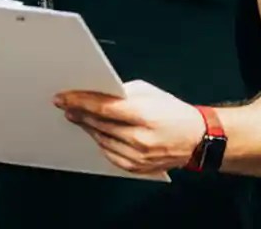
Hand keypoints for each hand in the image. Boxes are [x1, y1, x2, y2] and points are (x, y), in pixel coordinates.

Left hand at [55, 80, 205, 174]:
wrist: (196, 138)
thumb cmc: (174, 112)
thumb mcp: (150, 92)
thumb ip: (124, 93)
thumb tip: (98, 94)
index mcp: (144, 114)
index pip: (102, 108)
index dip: (79, 102)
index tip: (63, 98)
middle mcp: (139, 138)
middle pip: (98, 124)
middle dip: (79, 114)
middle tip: (65, 106)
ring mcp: (136, 156)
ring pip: (100, 140)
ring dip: (87, 128)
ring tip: (77, 117)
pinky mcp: (135, 168)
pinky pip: (108, 154)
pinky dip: (100, 141)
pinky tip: (95, 132)